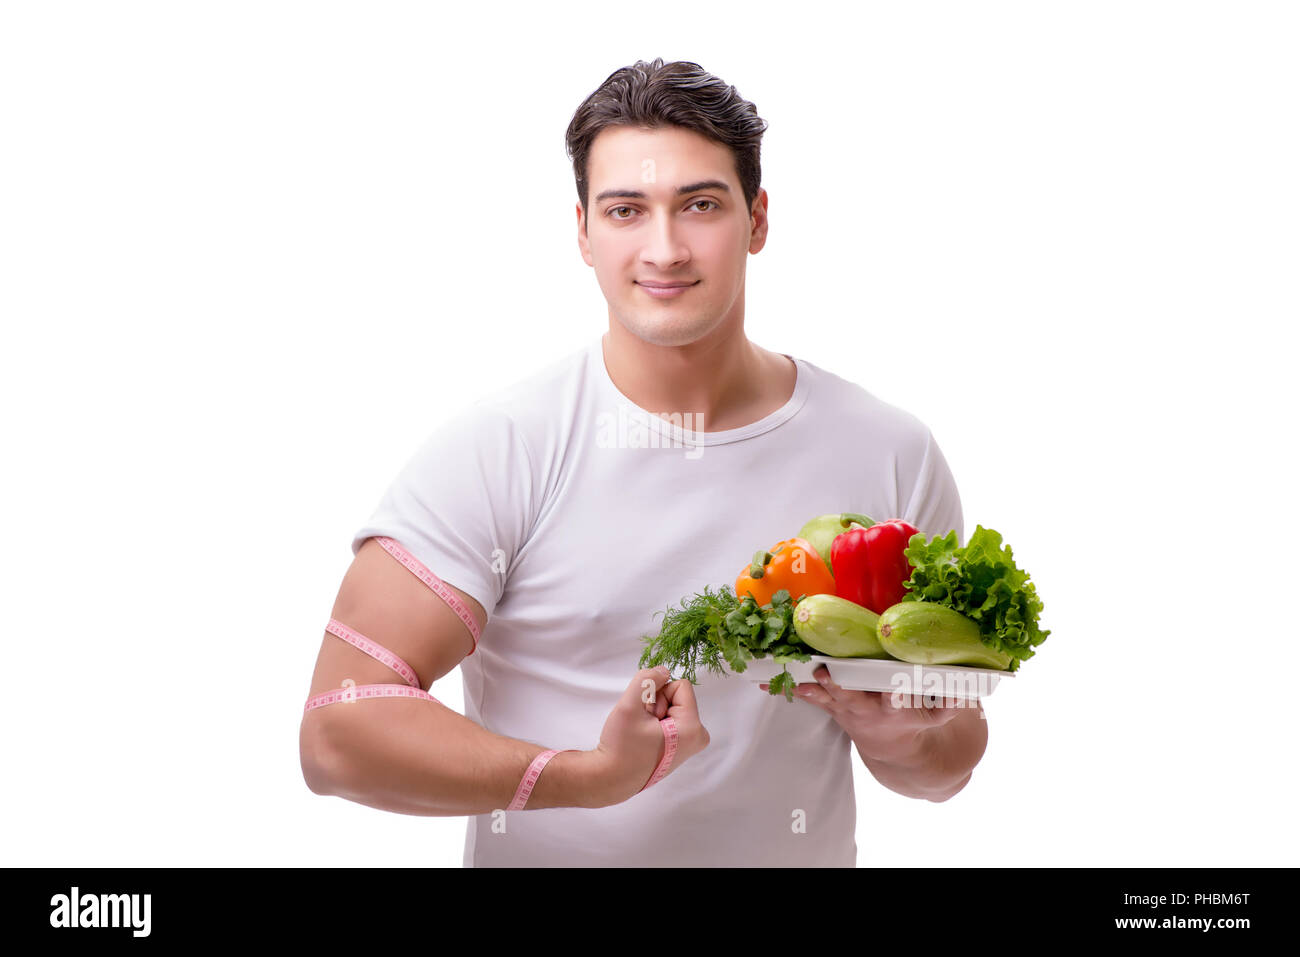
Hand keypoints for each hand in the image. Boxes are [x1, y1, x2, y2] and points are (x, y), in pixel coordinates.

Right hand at [589, 666, 709, 806]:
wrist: (611, 778)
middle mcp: (698, 736)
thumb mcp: (629, 706)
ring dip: (653, 714)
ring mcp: (690, 743)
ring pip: (671, 706)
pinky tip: (645, 739)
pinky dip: (655, 723)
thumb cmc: (621, 746)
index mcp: (693, 728)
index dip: (658, 694)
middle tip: (642, 727)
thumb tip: (663, 670)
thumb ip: (646, 680)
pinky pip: (670, 718)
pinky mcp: (681, 745)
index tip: (647, 716)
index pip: (681, 686)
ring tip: (641, 734)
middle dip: (655, 705)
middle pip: (677, 696)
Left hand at [760, 664, 968, 764]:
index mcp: (895, 709)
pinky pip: (808, 695)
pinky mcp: (832, 706)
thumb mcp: (938, 717)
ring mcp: (847, 708)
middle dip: (839, 685)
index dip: (893, 695)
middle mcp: (868, 709)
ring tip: (787, 674)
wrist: (895, 750)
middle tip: (826, 671)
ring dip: (806, 684)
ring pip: (825, 694)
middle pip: (852, 696)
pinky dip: (787, 687)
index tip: (891, 687)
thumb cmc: (917, 721)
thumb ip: (950, 703)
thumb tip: (965, 689)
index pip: (896, 700)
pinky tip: (764, 682)